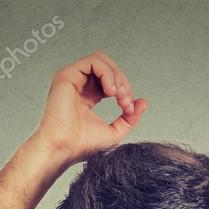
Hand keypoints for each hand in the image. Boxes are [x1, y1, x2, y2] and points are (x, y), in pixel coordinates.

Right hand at [33, 49, 147, 164]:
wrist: (65, 148)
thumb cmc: (81, 145)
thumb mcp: (115, 131)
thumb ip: (130, 118)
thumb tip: (143, 103)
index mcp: (88, 96)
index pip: (111, 80)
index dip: (124, 90)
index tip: (128, 109)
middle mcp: (80, 85)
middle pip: (108, 68)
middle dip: (123, 82)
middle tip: (125, 101)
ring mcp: (73, 79)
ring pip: (101, 60)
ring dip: (116, 76)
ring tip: (118, 94)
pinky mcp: (67, 75)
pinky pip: (93, 62)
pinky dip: (107, 73)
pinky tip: (110, 91)